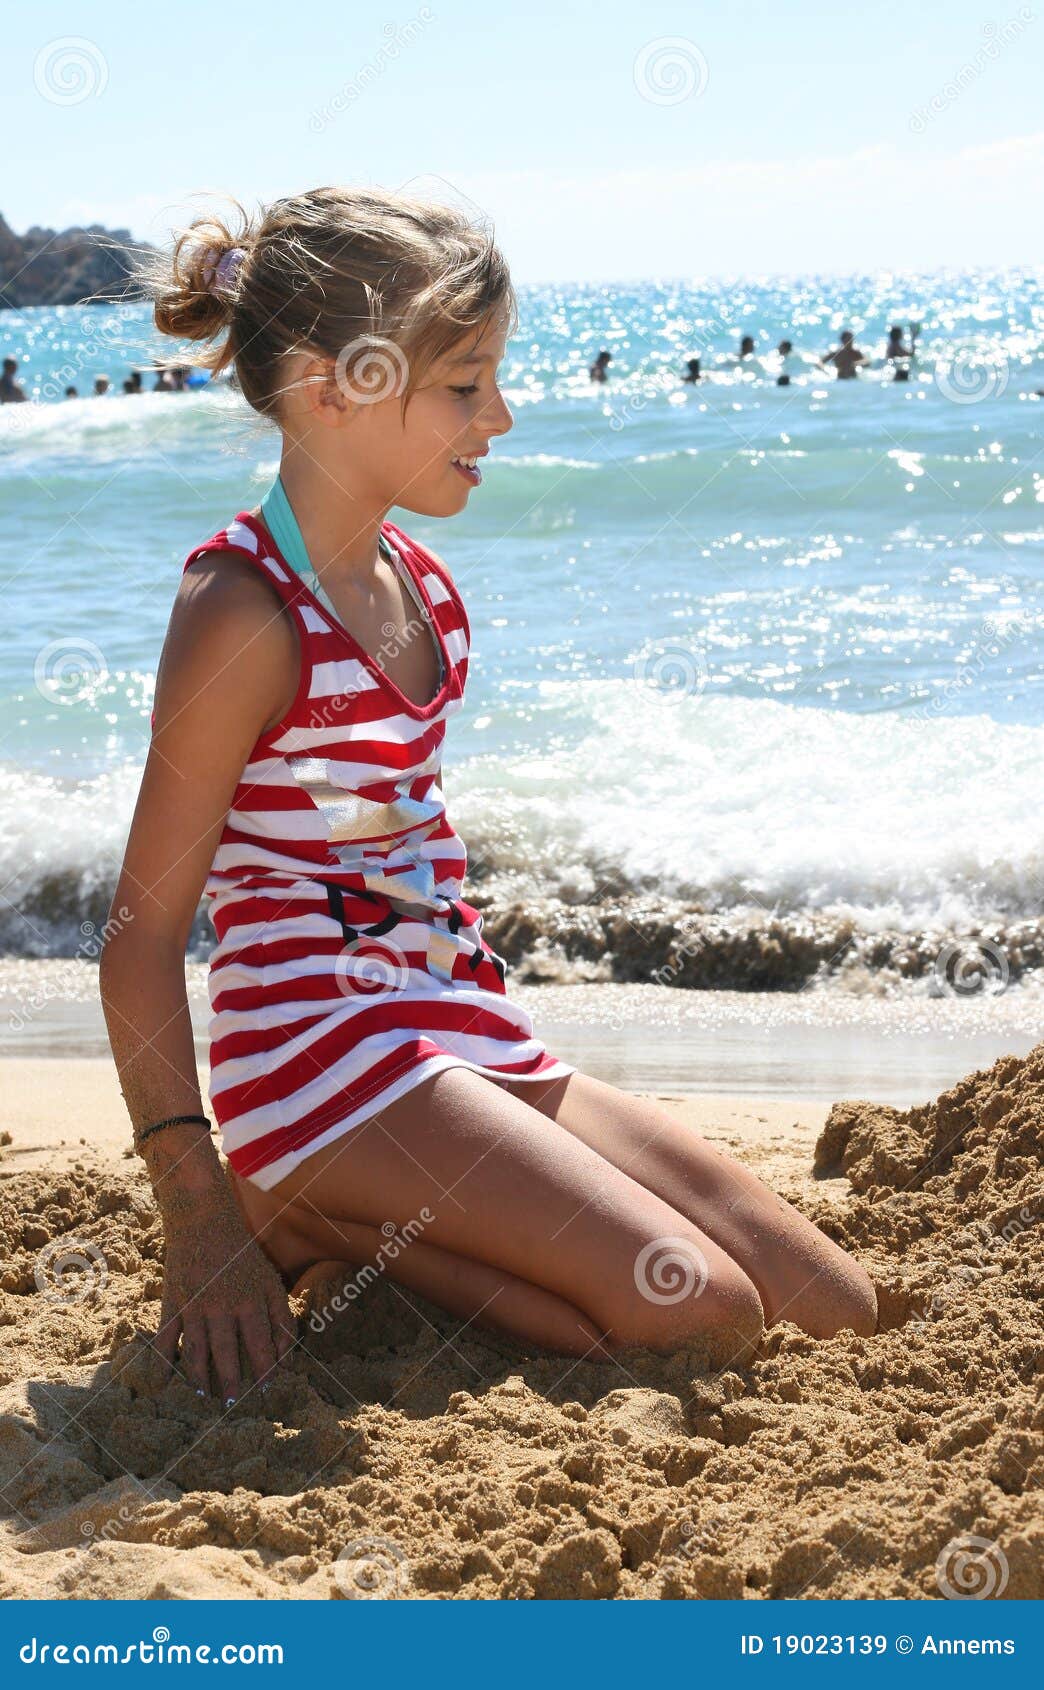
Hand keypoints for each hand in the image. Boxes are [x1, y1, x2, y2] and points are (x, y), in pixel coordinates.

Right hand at [153, 1199, 295, 1403]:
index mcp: (250, 1299)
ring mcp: (194, 1304)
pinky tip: (164, 1381)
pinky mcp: (172, 1302)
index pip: (259, 1344)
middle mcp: (222, 1305)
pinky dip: (163, 1360)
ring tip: (205, 1395)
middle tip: (233, 1404)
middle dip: (231, 1382)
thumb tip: (287, 1357)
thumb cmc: (243, 1256)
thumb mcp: (270, 1281)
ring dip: (200, 1376)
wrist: (204, 1222)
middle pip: (226, 1352)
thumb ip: (281, 1318)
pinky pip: (166, 1337)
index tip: (265, 1389)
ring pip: (196, 1350)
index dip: (264, 1369)